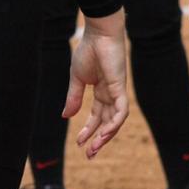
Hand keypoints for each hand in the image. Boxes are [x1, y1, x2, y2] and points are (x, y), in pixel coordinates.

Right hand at [64, 12, 128, 158]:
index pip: (97, 115)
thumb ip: (73, 98)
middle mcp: (110, 93)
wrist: (98, 33)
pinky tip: (104, 134)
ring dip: (106, 135)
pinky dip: (114, 123)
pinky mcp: (120, 87)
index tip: (79, 143)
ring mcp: (116, 91)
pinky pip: (121, 110)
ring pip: (115, 120)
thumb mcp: (76, 79)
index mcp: (101, 90)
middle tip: (89, 154)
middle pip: (107, 121)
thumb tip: (66, 117)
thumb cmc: (88, 51)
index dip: (89, 130)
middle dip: (98, 138)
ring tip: (94, 148)